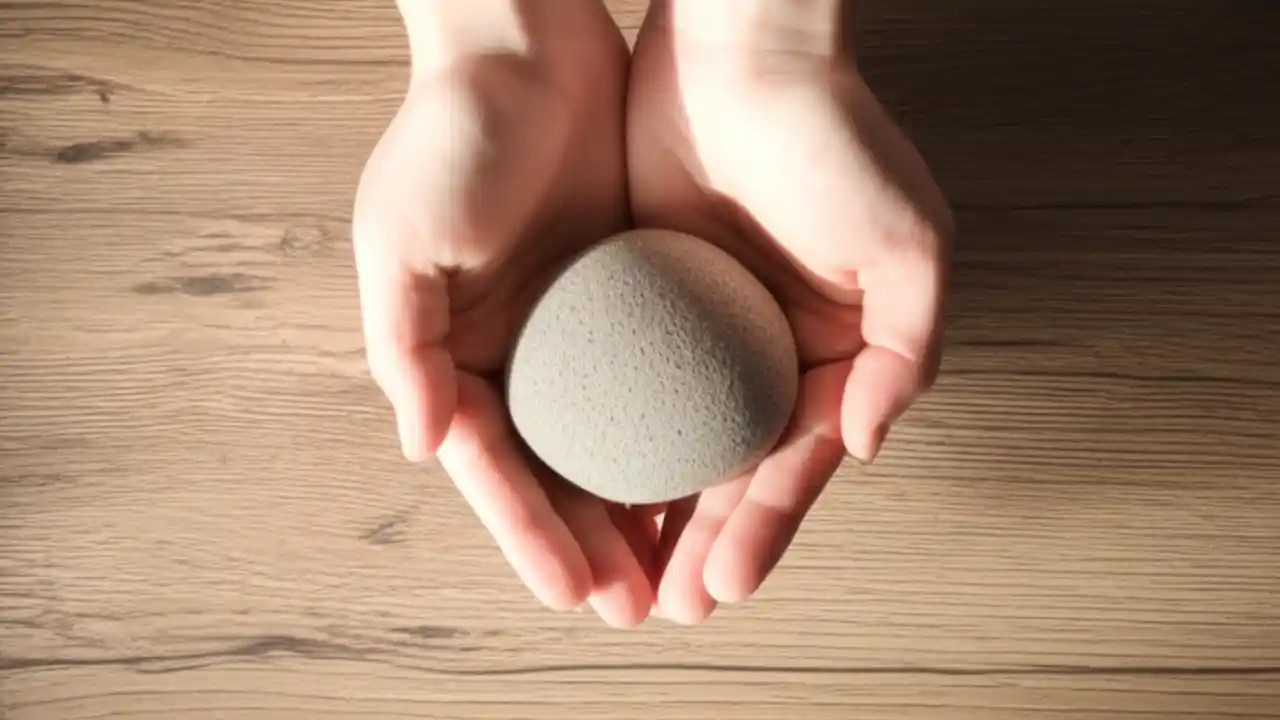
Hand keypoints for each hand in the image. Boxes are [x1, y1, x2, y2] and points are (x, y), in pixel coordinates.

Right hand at [353, 0, 653, 626]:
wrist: (526, 41)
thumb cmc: (453, 131)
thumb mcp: (403, 236)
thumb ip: (406, 346)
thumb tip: (426, 449)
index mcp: (454, 350)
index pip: (495, 466)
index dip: (530, 534)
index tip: (574, 593)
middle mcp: (516, 349)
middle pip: (555, 468)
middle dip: (592, 542)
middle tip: (638, 604)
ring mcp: (575, 324)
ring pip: (611, 438)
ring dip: (638, 503)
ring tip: (677, 567)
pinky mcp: (627, 290)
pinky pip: (655, 378)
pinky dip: (673, 430)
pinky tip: (705, 472)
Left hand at [628, 0, 952, 622]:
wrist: (743, 50)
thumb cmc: (836, 136)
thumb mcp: (910, 243)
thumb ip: (906, 350)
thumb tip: (862, 444)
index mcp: (832, 348)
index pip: (794, 459)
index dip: (762, 526)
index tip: (724, 583)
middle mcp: (765, 348)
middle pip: (730, 464)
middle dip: (701, 538)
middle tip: (666, 603)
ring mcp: (701, 327)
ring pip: (672, 437)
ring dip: (650, 506)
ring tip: (622, 570)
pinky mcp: (641, 296)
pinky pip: (622, 381)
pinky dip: (609, 434)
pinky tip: (586, 482)